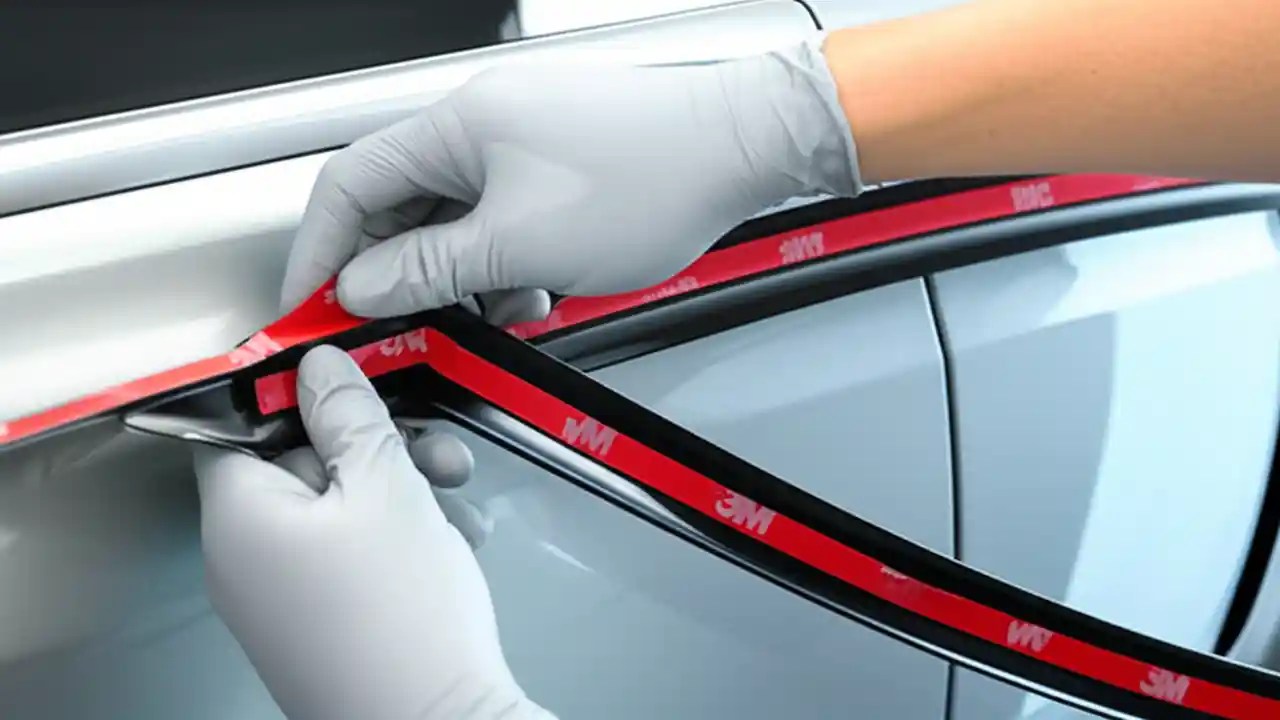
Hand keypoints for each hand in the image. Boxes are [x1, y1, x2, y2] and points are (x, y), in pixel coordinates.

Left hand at [194, 346, 553, 719]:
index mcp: (237, 518)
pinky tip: (452, 534)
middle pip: (299, 464)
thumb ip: (349, 414)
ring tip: (456, 490)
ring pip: (337, 507)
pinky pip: (351, 553)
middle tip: (430, 442)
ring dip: (400, 485)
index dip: (289, 393)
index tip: (346, 376)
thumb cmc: (402, 613)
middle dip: (373, 443)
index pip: (233, 426)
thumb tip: (318, 365)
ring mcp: (284, 596)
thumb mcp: (386, 487)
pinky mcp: (324, 621)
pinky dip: (399, 533)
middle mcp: (245, 559)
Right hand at [280, 36, 861, 317]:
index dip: (320, 251)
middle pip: (401, 206)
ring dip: (458, 277)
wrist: (745, 147)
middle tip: (394, 329)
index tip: (311, 305)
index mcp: (456, 128)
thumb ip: (430, 268)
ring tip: (484, 319)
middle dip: (395, 275)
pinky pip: (504, 220)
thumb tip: (364, 287)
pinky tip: (528, 298)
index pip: (349, 184)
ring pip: (456, 220)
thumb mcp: (520, 244)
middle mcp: (482, 126)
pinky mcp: (559, 167)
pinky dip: (503, 264)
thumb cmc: (651, 177)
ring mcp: (522, 144)